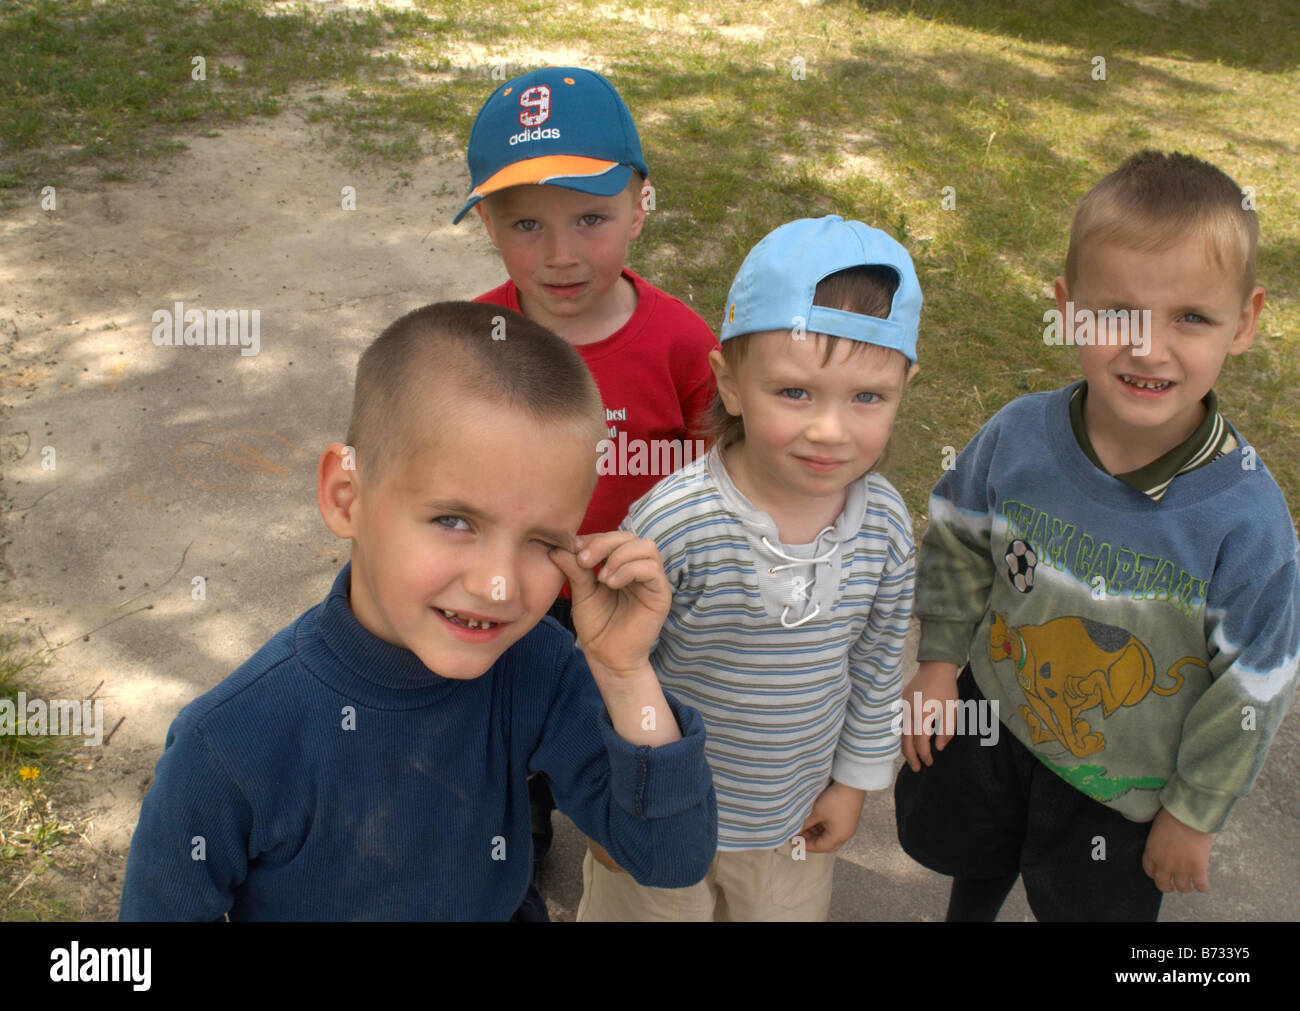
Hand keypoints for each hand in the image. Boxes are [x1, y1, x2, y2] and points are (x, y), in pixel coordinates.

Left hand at [548, 531, 670, 677]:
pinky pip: (652, 569)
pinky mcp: (661, 593)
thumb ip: (574, 568)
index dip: (594, 538)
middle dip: (604, 543)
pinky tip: (611, 584)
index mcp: (622, 564)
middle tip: (583, 560)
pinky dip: (629, 570)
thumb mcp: (582, 592)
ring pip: (646, 547)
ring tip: (601, 577)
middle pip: (630, 537)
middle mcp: (640, 568)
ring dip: (619, 556)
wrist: (606, 656)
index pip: (614, 537)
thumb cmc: (596, 625)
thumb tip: (557, 547)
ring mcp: (652, 580)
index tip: (572, 548)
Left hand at [796, 780, 865, 853]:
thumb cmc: (834, 800)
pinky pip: (834, 828)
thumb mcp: (816, 812)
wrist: (851, 784)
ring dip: (817, 833)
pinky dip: (823, 827)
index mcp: (838, 837)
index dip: (805, 845)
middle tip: (799, 836)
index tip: (794, 842)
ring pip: (829, 835)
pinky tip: (814, 821)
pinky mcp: (847, 819)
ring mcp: (847, 827)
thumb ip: (805, 824)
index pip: (820, 847)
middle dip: (811, 841)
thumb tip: (795, 831)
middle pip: (826, 844)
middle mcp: (845, 834)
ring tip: (804, 826)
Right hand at [900, 660, 961, 771]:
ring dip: (905, 747)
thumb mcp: (951, 710)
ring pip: (900, 733)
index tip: (930, 763)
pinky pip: (900, 724)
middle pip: (905, 740)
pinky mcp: (902, 703)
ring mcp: (902, 707)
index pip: (920, 742)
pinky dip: (904, 736)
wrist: (935, 667)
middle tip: (917, 769)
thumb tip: (938, 748)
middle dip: (911, 757)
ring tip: (912, 758)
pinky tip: (909, 740)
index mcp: (922, 715)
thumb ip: (946, 731)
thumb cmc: (946, 689)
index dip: (925, 755)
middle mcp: (908, 712)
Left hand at [1142, 807, 1212, 892]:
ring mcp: (1181, 868)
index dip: (1156, 875)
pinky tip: (1203, 883)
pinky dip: (1203, 887)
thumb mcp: (1158, 830)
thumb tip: (1168, 849)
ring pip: (1183, 888)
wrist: (1189, 814)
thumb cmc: (1173, 815)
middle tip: (1174, 884)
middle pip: (1163, 884)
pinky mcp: (1198, 869)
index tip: (1161, 874)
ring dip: (1186, 886)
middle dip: (1168, 886)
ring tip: (1190, 882)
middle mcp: (1164, 863)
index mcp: (1152, 852)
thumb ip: (1160, 844)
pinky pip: (1201, 886)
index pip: (1150, 871)